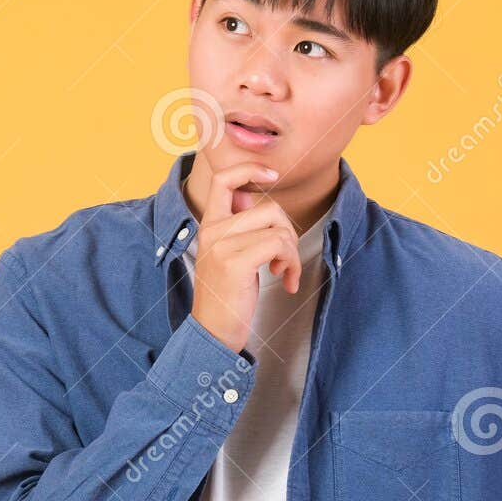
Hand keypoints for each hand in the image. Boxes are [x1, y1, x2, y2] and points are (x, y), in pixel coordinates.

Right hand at [189, 161, 301, 353]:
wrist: (213, 332)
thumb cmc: (227, 295)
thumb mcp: (229, 252)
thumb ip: (238, 222)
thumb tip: (249, 191)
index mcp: (209, 223)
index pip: (224, 179)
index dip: (250, 168)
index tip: (272, 175)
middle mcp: (212, 230)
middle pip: (269, 207)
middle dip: (288, 232)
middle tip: (285, 259)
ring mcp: (221, 245)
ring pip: (278, 227)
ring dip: (292, 252)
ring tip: (284, 272)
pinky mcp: (234, 262)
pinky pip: (279, 245)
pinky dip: (292, 264)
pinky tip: (286, 281)